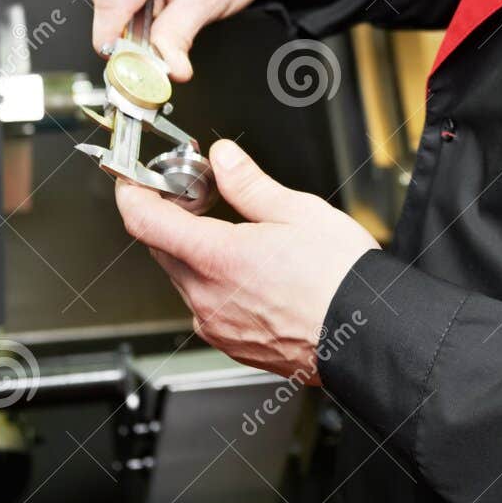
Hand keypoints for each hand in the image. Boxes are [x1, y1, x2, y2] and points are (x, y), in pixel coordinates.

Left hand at [115, 139, 378, 382]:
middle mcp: (207, 297)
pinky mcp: (232, 344)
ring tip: (238, 234)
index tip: (133, 180)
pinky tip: (252, 272)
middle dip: (173, 217)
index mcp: (217, 258)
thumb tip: (224, 158)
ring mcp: (217, 325)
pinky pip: (207, 305)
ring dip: (196, 251)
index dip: (132, 193)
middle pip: (162, 248)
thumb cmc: (341, 280)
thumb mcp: (298, 211)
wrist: (369, 337)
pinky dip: (216, 283)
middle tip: (202, 194)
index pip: (145, 221)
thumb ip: (248, 183)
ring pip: (185, 278)